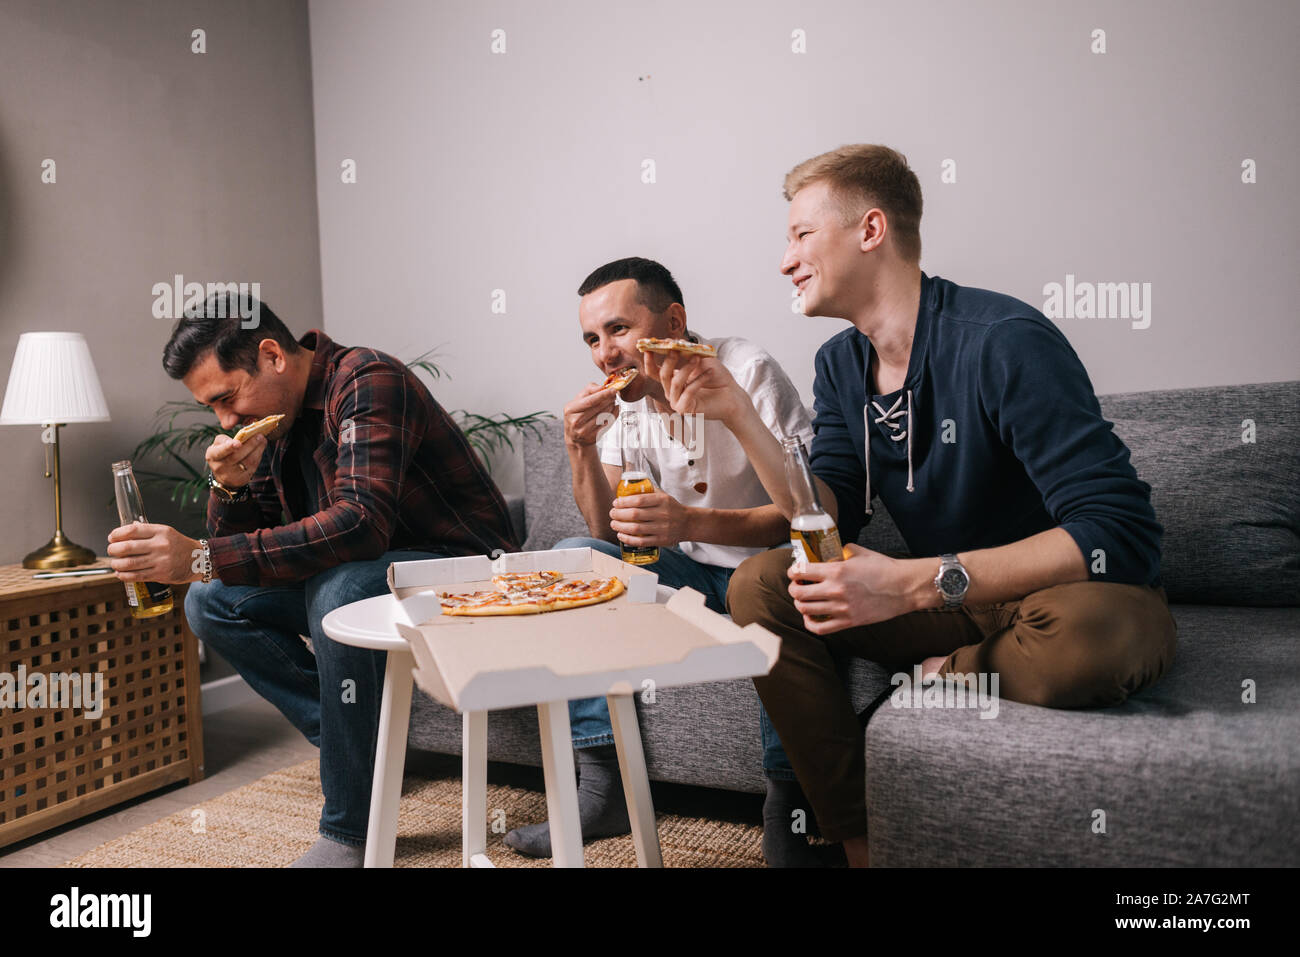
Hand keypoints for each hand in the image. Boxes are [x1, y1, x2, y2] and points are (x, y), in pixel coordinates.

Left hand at [106, 522, 203, 584]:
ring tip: (115, 563)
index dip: (117, 534)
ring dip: (116, 564)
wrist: (198, 560)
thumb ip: (146, 531)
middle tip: (111, 550)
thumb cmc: (179, 545)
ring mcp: (160, 561)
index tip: (112, 537)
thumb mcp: (166, 532)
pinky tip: (120, 573)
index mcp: (161, 531)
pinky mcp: (160, 574)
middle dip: (113, 550)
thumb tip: (126, 529)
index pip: (132, 530)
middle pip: (127, 547)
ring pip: (129, 564)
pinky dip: (123, 575)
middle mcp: (160, 545)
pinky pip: (136, 576)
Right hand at [206, 432, 266, 487]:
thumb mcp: (219, 445)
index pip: (220, 451)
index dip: (229, 447)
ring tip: (263, 440)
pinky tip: (260, 449)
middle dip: (250, 445)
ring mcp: (231, 475)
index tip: (238, 443)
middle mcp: (220, 467)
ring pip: (248, 462)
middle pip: (237, 456)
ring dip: (258, 449)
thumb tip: (238, 438)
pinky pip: (253, 467)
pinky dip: (258, 456)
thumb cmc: (223, 453)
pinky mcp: (242, 479)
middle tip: (259, 436)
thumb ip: (225, 439)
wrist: (224, 473)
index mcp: (212, 455)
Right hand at [563, 383, 617, 448]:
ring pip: (604, 416)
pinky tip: (613, 410)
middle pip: (598, 408)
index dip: (603, 395)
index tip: (613, 390)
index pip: (590, 401)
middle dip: (609, 399)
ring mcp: (584, 431)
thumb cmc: (576, 414)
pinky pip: (607, 424)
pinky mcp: (592, 437)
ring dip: (611, 407)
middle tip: (614, 394)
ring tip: (612, 402)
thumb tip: (602, 387)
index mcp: (570, 410)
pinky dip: (613, 415)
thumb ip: (590, 390)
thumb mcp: (578, 399)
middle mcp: (576, 421)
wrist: (574, 436)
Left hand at [609, 490, 690, 548]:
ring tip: (613, 524)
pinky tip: (621, 535)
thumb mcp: (664, 496)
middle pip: (635, 514)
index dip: (624, 502)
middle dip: (619, 514)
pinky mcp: (662, 540)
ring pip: (636, 529)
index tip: (615, 503)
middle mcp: (663, 514)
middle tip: (612, 513)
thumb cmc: (671, 508)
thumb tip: (629, 484)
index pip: (639, 500)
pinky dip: (628, 539)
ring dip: (621, 527)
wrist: (688, 523)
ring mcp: (663, 528)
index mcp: (662, 500)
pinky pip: (641, 542)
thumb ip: (649, 490)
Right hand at [644, 350, 746, 424]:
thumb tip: (674, 342)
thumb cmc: (718, 378)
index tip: (649, 346)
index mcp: (672, 380)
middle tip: (677, 347)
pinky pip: (688, 392)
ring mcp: (677, 402)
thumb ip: (688, 353)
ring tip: (697, 358)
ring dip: (686, 368)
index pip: (654, 371)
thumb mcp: (702, 360)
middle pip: (663, 375)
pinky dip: (699, 380)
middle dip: (669, 360)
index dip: (649, 360)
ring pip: (675, 383)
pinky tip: (709, 373)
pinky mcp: (685, 409)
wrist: (732, 396)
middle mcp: (672, 392)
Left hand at [787, 543, 915, 634]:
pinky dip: (810, 623)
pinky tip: (811, 616)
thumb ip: (841, 551)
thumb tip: (830, 553)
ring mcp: (841, 608)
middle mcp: (835, 591)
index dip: (793, 571)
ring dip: (800, 604)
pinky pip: (820, 628)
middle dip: (794, 588)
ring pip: (806, 610)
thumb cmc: (884, 568)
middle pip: (799, 592)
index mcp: (836, 571)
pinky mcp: (849, 622)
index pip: (801, 571)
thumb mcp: (859, 553)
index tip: (795, 571)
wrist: (904, 587)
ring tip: (804, 599)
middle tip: (797, 585)